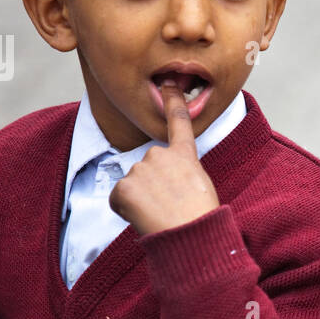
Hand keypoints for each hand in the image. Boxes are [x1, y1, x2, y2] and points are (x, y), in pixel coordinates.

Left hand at [108, 81, 220, 234]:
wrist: (191, 235)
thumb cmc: (201, 218)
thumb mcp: (201, 186)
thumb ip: (180, 173)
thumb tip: (164, 183)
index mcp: (184, 156)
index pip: (178, 123)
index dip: (172, 102)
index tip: (168, 83)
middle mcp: (160, 155)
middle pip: (147, 167)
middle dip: (150, 185)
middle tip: (167, 206)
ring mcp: (140, 169)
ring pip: (132, 184)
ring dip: (140, 199)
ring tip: (159, 213)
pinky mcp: (124, 186)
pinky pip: (118, 199)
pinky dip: (126, 210)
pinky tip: (144, 217)